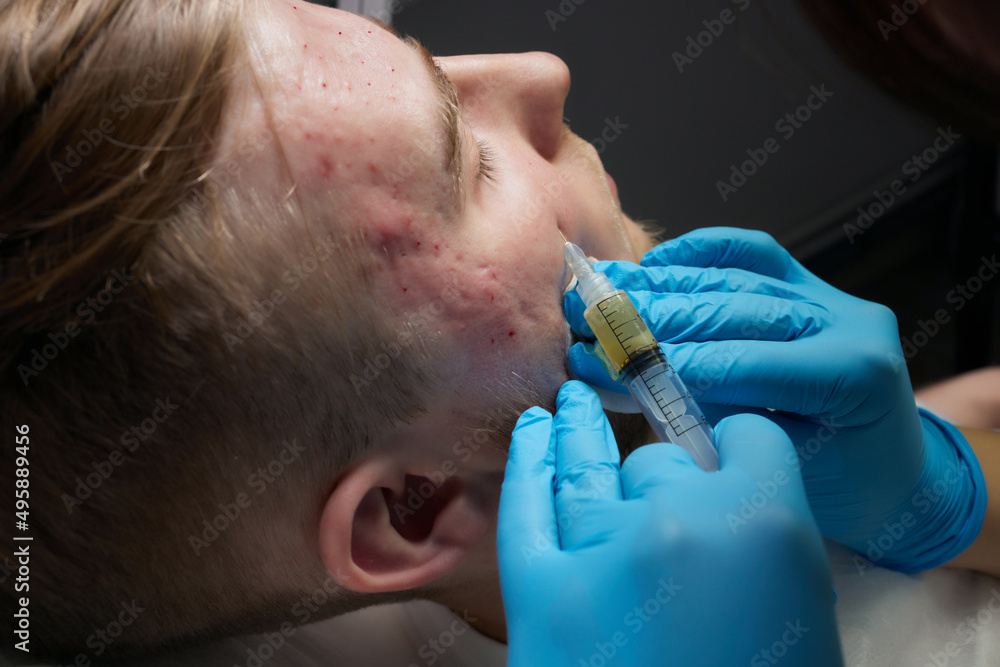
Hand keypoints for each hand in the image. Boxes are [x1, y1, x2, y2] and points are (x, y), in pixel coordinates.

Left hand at [497, 381, 841, 666]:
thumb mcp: (804, 622)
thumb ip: (768, 547)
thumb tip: (731, 508)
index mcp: (766, 525)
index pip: (746, 439)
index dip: (735, 449)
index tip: (721, 457)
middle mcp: (681, 519)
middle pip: (661, 460)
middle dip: (664, 479)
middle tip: (657, 500)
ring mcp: (602, 549)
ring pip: (589, 466)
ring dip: (576, 431)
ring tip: (567, 405)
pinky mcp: (538, 590)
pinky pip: (527, 507)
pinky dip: (526, 466)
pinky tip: (530, 432)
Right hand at [564, 227, 986, 571]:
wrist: (894, 471)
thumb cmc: (841, 487)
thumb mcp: (778, 469)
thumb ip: (710, 422)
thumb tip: (623, 384)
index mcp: (855, 374)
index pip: (745, 362)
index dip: (672, 362)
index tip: (610, 363)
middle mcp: (848, 322)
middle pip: (735, 309)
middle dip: (655, 315)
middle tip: (592, 317)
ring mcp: (832, 297)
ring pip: (737, 277)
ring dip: (664, 283)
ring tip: (605, 287)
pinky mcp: (815, 285)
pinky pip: (756, 253)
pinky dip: (704, 251)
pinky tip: (660, 262)